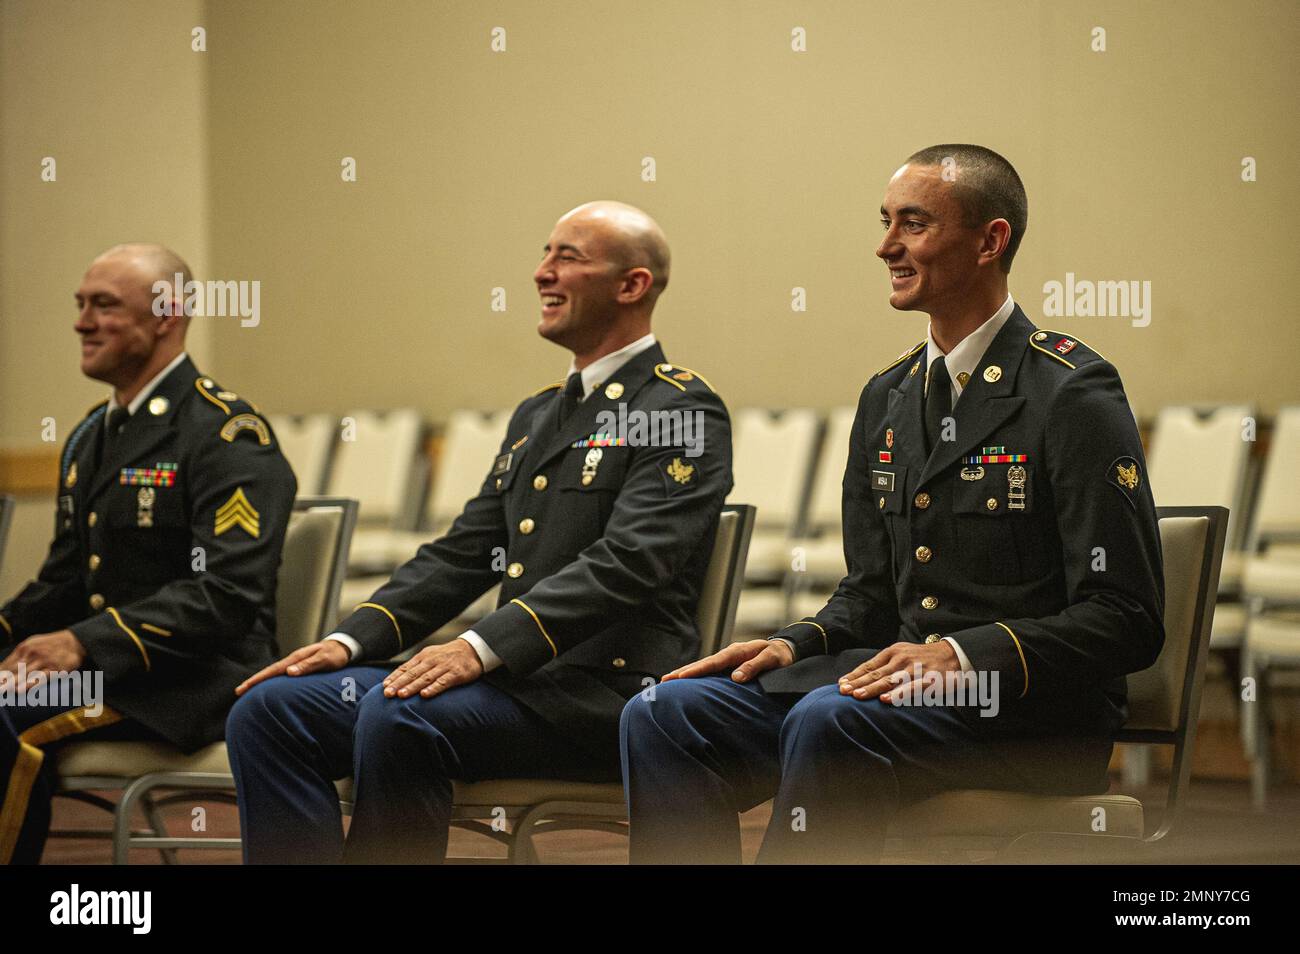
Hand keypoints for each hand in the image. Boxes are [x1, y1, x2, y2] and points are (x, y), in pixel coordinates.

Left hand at [0, 630, 85, 682]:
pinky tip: (20, 690)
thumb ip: (19, 655)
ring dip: (12, 684)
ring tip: (3, 690)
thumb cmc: (51, 645)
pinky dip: (29, 685)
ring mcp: (44, 661)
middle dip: (4, 681)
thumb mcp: (33, 644)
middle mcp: (33, 654)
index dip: (0, 674)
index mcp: (25, 647)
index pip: (7, 664)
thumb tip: (2, 669)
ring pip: (24, 675)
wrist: (75, 642)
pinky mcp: (55, 669)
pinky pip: (40, 678)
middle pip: (14, 671)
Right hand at [235, 639, 350, 694]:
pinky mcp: (299, 667)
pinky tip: (268, 687)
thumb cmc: (335, 655)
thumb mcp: (325, 660)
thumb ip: (308, 665)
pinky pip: (281, 674)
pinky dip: (271, 680)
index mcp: (296, 659)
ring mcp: (295, 663)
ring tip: (247, 690)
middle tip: (238, 692)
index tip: (244, 687)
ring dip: (261, 681)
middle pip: (269, 672)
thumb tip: (288, 672)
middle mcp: (293, 661)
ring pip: (274, 673)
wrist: (344, 646)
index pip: (273, 670)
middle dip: (253, 681)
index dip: (258, 679)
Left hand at [382, 638, 482, 698]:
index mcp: (424, 656)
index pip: (406, 667)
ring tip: (402, 695)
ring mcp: (444, 667)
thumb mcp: (431, 656)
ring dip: (413, 687)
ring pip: (426, 678)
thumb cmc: (448, 656)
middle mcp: (432, 660)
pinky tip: (425, 695)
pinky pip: (443, 682)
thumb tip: (398, 679)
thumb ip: (417, 667)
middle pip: (413, 673)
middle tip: (388, 693)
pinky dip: (433, 688)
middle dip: (399, 684)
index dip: (395, 677)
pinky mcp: (456, 674)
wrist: (472, 650)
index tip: (384, 687)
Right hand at [661, 638, 793, 683]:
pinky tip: (687, 683)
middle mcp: (729, 655)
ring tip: (668, 681)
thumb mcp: (772, 659)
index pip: (713, 662)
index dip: (697, 670)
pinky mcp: (729, 666)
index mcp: (737, 651)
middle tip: (664, 680)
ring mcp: (727, 660)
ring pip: (703, 667)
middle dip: (683, 671)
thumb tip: (736, 677)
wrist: (786, 650)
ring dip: (686, 674)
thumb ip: (755, 666)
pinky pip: (710, 671)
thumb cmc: (780, 656)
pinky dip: (697, 676)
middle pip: (702, 664)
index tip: (681, 677)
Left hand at [838, 641, 959, 701]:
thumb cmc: (922, 658)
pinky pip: (910, 688)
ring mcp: (914, 669)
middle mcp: (901, 659)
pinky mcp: (927, 680)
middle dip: (858, 683)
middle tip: (843, 691)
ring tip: (858, 696)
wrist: (952, 655)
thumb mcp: (901, 654)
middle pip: (876, 673)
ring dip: (872, 689)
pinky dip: (897, 694)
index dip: (855, 675)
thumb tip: (861, 677)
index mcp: (893, 652)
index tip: (841, 684)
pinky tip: (886, 700)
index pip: (869, 665)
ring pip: (889, 681)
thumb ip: (884, 665)